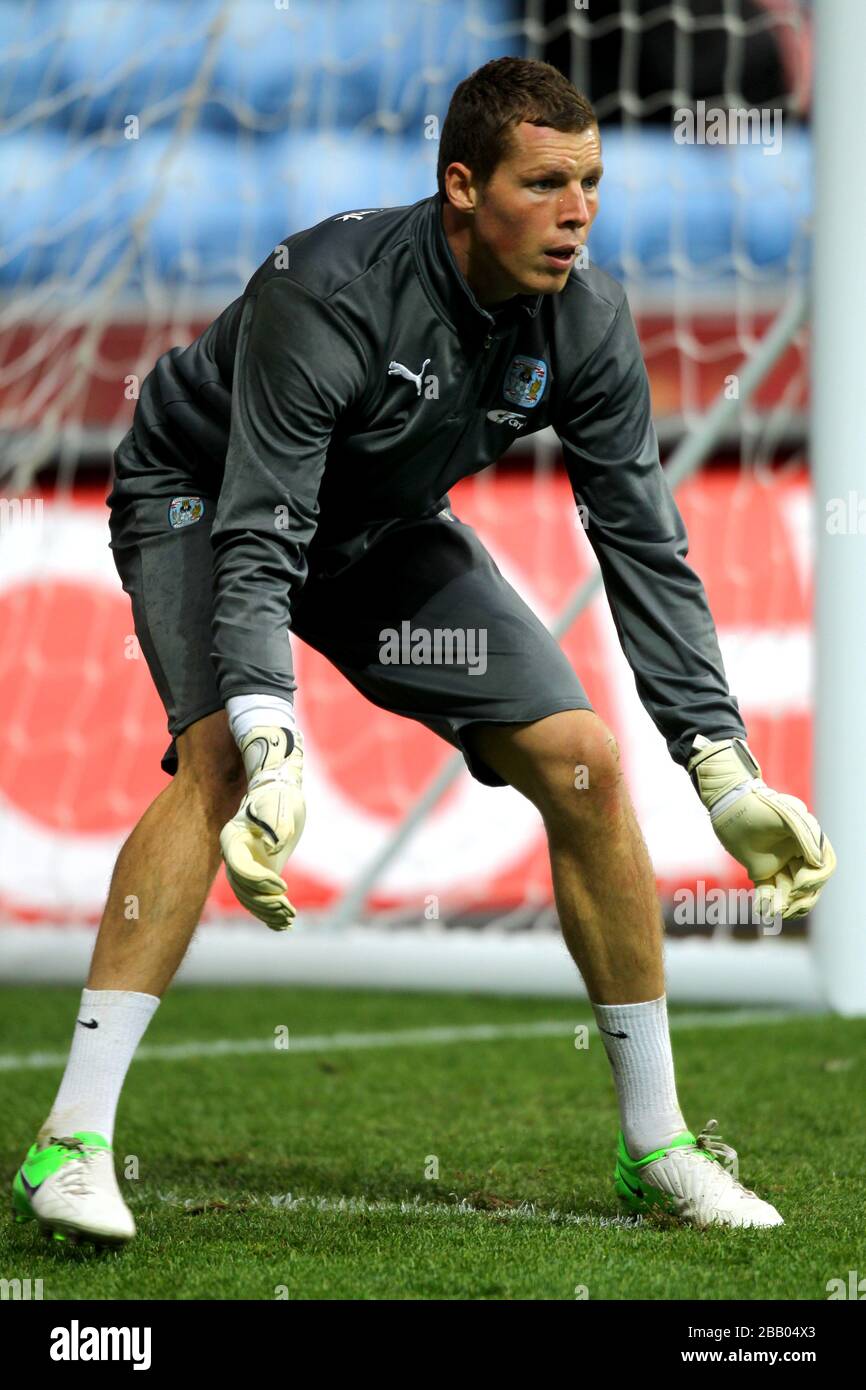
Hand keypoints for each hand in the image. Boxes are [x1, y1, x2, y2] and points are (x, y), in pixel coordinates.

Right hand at [220, 726, 305, 930]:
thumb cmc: (278, 796)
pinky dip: (269, 914)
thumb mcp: (279, 805)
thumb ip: (276, 822)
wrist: (279, 792)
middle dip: (265, 903)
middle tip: (289, 910)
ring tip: (290, 918)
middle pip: (242, 888)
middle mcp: (234, 855)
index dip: (259, 881)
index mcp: (232, 839)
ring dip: (268, 911)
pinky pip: (257, 898)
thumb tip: (274, 846)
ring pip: (249, 897)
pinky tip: (283, 925)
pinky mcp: (258, 872)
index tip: (284, 887)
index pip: (239, 868)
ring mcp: (245, 865)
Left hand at [688, 735, 836, 921]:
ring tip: (771, 911)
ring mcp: (780, 863)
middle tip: (783, 906)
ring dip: (785, 904)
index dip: (814, 881)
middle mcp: (797, 854)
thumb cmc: (757, 805)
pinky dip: (767, 903)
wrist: (727, 803)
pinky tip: (761, 910)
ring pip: (791, 893)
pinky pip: (769, 892)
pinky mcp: (761, 870)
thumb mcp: (783, 815)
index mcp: (808, 841)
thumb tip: (819, 862)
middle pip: (809, 885)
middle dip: (800, 899)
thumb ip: (804, 834)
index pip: (822, 868)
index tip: (796, 886)